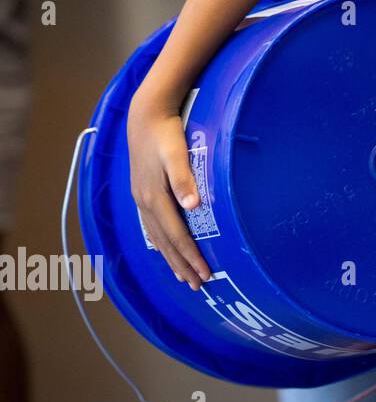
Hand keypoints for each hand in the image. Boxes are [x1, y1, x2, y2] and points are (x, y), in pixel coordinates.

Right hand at [126, 91, 211, 288]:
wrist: (146, 116)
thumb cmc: (166, 133)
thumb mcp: (176, 153)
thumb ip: (184, 178)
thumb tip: (194, 206)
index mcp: (154, 197)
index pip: (177, 235)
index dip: (191, 256)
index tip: (207, 273)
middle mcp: (145, 202)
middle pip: (165, 242)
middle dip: (182, 265)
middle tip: (198, 286)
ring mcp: (142, 199)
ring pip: (157, 237)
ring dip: (171, 258)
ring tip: (184, 276)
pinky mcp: (143, 192)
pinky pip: (153, 226)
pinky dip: (162, 242)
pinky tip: (167, 248)